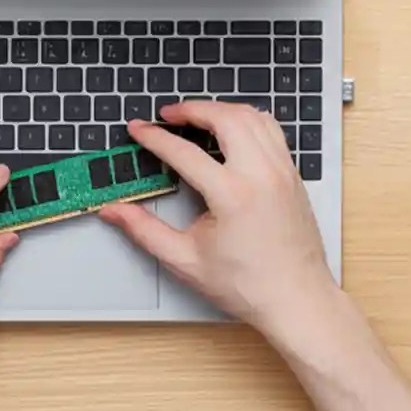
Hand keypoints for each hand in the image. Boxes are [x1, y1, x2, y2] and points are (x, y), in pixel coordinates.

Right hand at [99, 102, 334, 338]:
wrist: (296, 300)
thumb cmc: (247, 286)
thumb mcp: (185, 260)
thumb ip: (144, 230)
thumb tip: (114, 211)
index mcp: (232, 195)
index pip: (184, 152)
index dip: (155, 137)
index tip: (138, 129)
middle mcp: (261, 175)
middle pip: (224, 117)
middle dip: (192, 109)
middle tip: (168, 114)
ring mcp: (282, 171)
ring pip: (253, 117)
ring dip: (221, 109)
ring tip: (197, 117)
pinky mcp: (293, 175)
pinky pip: (272, 130)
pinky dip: (248, 120)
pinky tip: (232, 130)